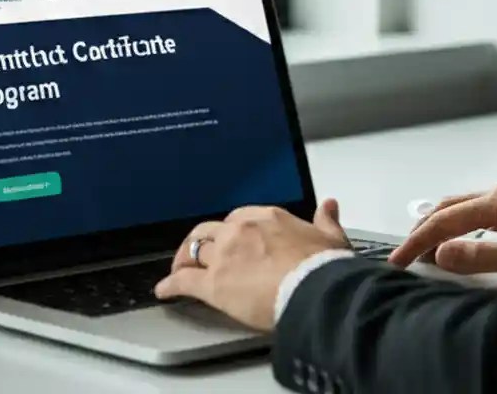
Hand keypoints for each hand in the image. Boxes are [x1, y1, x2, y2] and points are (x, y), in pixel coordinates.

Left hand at [154, 199, 349, 330]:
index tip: (230, 239)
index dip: (230, 231)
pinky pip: (183, 281)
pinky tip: (165, 290)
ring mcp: (224, 256)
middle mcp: (240, 231)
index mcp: (267, 218)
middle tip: (196, 253)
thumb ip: (326, 221)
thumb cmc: (325, 268)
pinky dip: (171, 285)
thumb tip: (328, 207)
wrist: (316, 290)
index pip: (237, 219)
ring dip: (184, 260)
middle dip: (201, 242)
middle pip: (210, 232)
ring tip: (178, 269)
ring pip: (194, 252)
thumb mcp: (332, 238)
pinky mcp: (213, 284)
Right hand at [387, 182, 496, 279]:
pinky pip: (479, 218)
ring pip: (464, 210)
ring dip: (441, 229)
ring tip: (422, 251)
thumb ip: (481, 257)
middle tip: (404, 255)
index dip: (420, 241)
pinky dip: (459, 230)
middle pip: (451, 207)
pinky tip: (455, 245)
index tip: (399, 261)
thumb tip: (442, 254)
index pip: (447, 218)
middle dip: (425, 230)